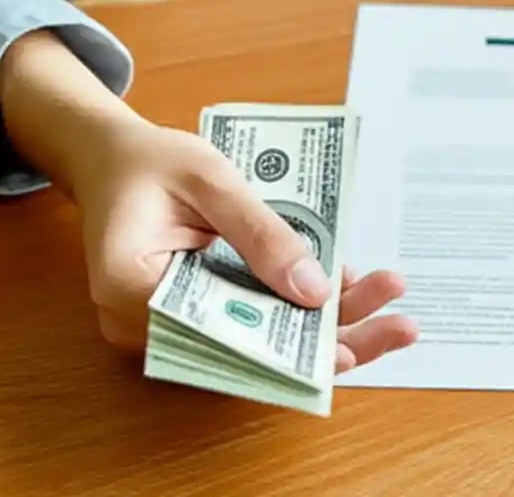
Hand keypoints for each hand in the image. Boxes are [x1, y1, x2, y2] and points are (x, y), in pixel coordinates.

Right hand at [72, 120, 416, 371]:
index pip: (222, 343)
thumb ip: (261, 234)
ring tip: (389, 299)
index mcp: (132, 291)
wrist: (114, 158)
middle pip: (251, 353)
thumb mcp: (212, 180)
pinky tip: (353, 285)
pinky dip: (301, 306)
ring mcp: (168, 327)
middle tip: (399, 326)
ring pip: (260, 343)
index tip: (350, 352)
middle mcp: (144, 326)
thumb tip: (315, 290)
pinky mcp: (193, 316)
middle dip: (330, 343)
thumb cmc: (151, 161)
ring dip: (327, 324)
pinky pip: (254, 322)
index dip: (290, 356)